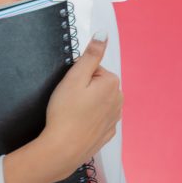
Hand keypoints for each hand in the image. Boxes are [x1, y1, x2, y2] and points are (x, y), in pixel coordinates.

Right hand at [40, 34, 122, 178]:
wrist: (63, 148)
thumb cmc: (65, 110)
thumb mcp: (75, 77)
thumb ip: (91, 54)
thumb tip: (103, 33)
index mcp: (111, 83)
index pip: (94, 69)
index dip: (79, 76)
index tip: (70, 88)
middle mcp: (118, 100)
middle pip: (98, 84)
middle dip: (84, 89)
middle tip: (69, 100)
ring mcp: (115, 119)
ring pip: (99, 101)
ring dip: (88, 103)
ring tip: (72, 113)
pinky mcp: (108, 133)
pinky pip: (99, 118)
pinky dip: (89, 119)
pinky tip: (78, 125)